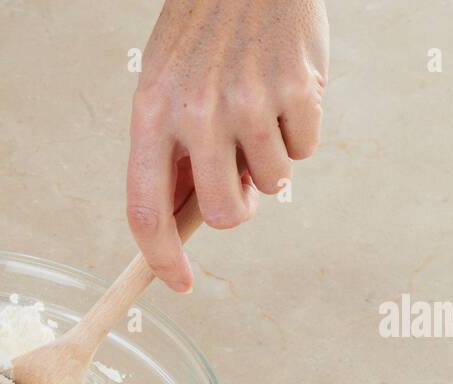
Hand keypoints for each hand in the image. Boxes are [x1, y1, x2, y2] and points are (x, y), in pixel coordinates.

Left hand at [127, 0, 328, 290]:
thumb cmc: (203, 31)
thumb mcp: (166, 84)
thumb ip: (173, 151)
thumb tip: (183, 220)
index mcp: (150, 114)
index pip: (146, 211)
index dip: (160, 259)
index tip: (179, 283)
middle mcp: (195, 111)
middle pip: (221, 214)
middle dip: (238, 209)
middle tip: (242, 180)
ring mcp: (247, 100)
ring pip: (272, 183)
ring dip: (272, 161)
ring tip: (262, 110)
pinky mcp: (296, 88)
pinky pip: (306, 149)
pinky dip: (302, 130)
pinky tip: (287, 89)